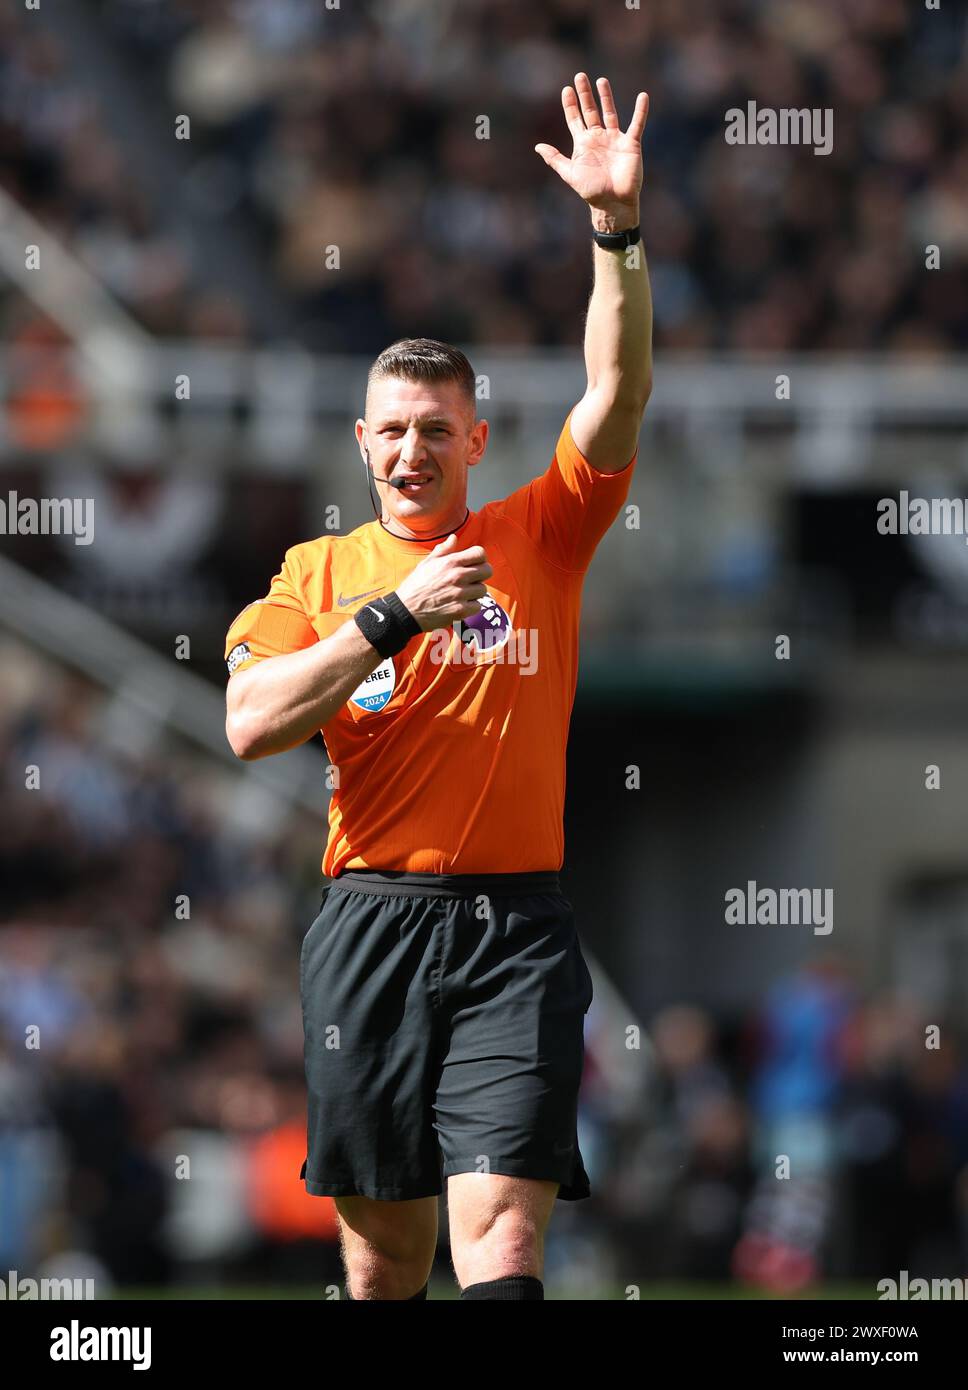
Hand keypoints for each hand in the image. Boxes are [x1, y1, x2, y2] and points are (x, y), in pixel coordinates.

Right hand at [396, 532, 493, 631]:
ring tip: (463, 593)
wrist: (406, 610)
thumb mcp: (426, 563)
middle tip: (472, 578)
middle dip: (481, 574)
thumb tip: (454, 538)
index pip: (480, 553)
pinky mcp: (460, 610)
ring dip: (475, 592)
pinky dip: (471, 606)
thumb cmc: (415, 585)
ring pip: (482, 589)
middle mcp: (458, 576)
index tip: (474, 563)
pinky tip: (460, 604)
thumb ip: (443, 550)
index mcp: (450, 562)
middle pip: (487, 570)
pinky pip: (477, 606)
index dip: (479, 558)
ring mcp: (460, 594)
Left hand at [535, 73, 647, 231]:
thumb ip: (554, 158)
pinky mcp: (630, 144)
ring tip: (601, 80)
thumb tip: (537, 146)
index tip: (566, 90)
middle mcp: (598, 138)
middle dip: (585, 94)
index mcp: (583, 144)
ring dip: (606, 97)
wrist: (613, 202)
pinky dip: (641, 111)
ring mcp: (614, 139)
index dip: (570, 105)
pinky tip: (643, 96)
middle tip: (580, 76)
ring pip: (610, 113)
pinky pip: (637, 124)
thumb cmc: (591, 191)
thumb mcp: (569, 173)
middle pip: (590, 111)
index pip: (575, 119)